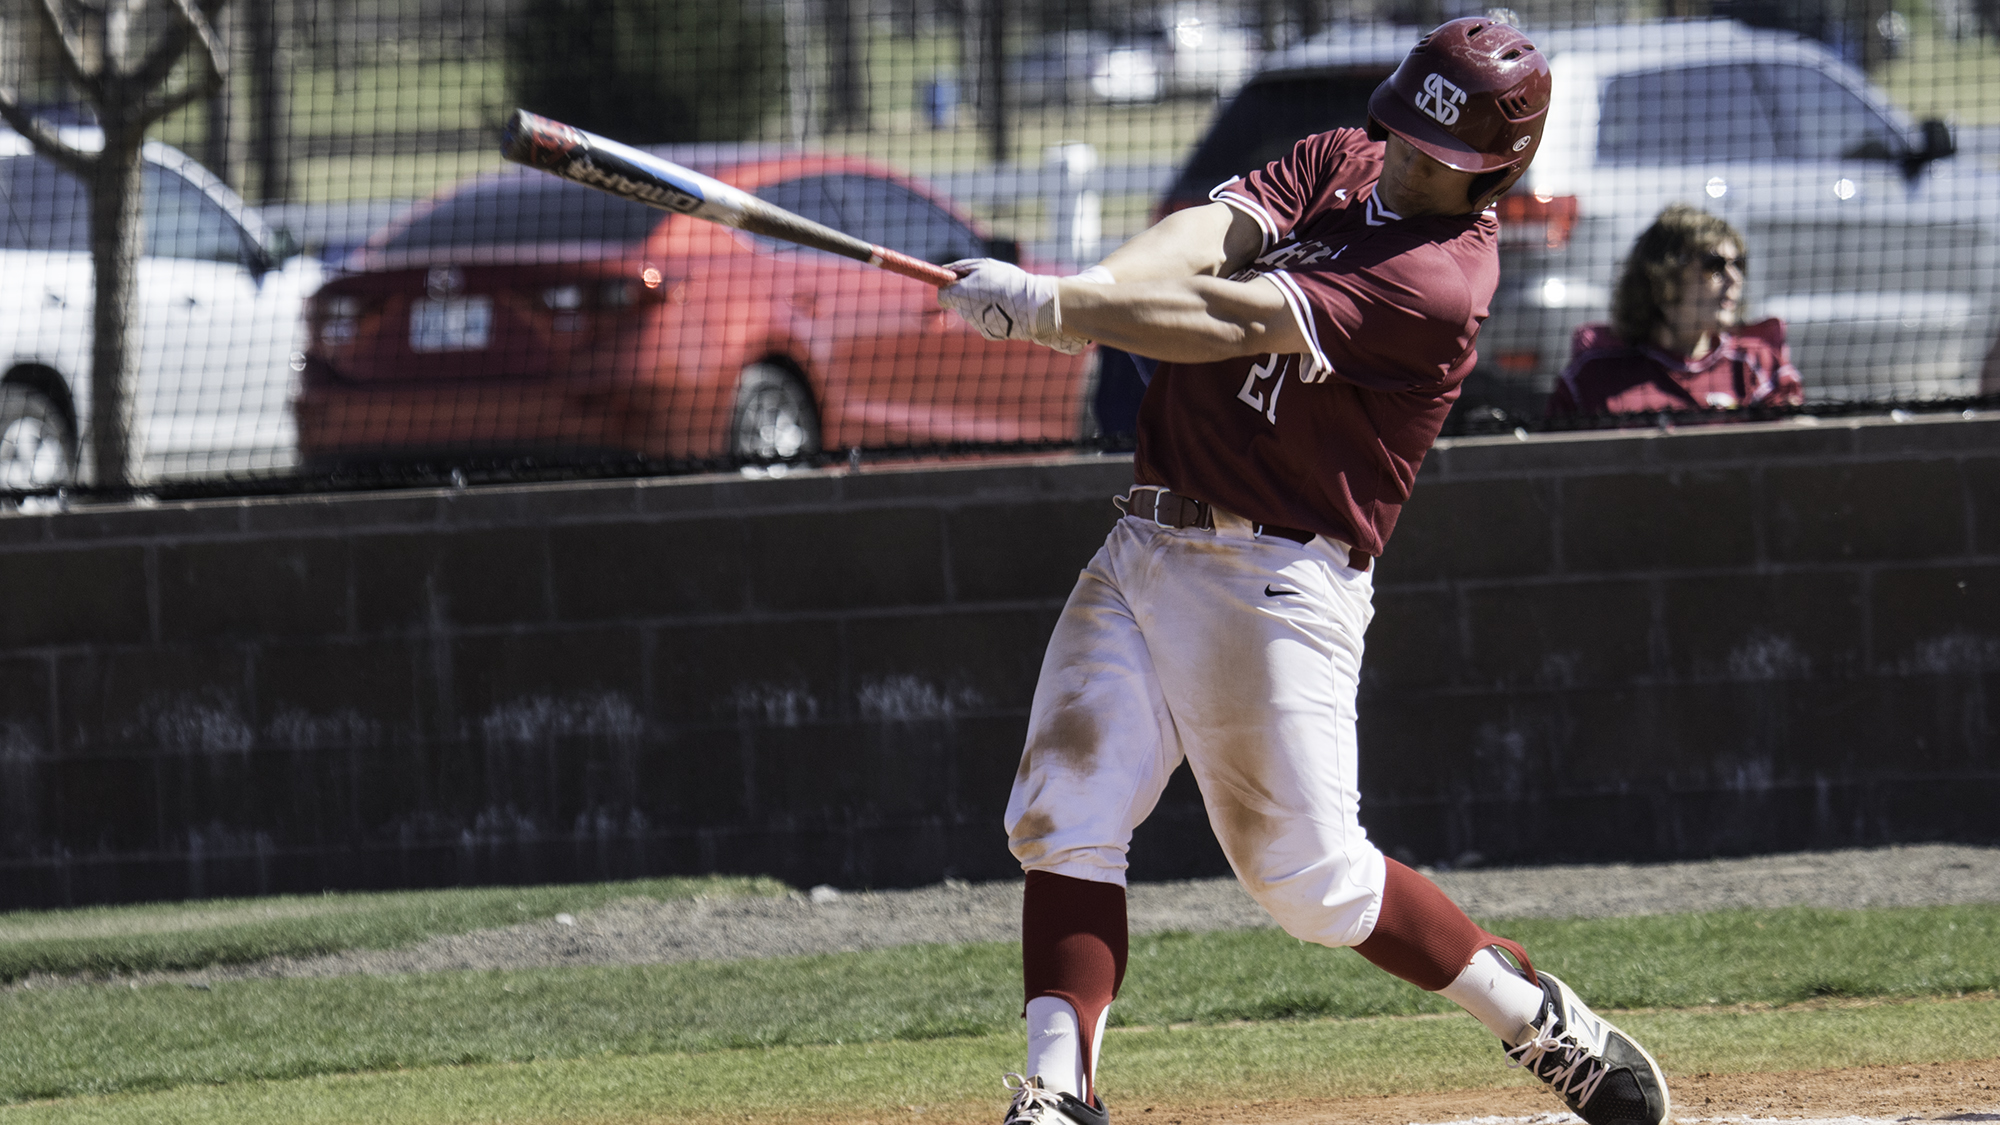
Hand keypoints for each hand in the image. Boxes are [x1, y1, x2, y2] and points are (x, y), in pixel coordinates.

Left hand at [939, 259, 1058, 343]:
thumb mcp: (983, 266)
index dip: (949, 288)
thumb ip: (961, 268)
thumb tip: (946, 271)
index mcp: (959, 295)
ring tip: (1002, 296)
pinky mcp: (989, 334)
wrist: (1032, 307)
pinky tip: (1007, 308)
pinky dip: (993, 314)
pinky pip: (986, 321)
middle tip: (987, 285)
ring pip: (973, 312)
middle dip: (968, 294)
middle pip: (959, 303)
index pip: (942, 296)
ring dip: (982, 303)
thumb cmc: (1007, 282)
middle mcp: (965, 313)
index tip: (958, 281)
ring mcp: (977, 325)